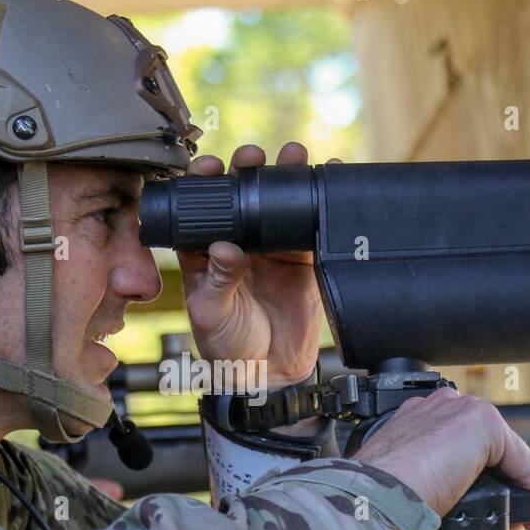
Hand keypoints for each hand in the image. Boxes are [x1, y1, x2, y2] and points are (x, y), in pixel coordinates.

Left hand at [176, 142, 332, 388]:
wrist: (268, 375)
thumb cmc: (227, 346)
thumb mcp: (212, 314)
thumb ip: (218, 280)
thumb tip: (225, 248)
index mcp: (205, 251)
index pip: (201, 207)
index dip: (204, 181)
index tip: (210, 166)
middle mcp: (237, 242)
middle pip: (242, 194)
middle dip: (247, 168)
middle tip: (252, 156)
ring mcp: (270, 248)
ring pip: (277, 202)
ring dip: (285, 175)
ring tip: (292, 154)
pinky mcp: (302, 259)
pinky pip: (311, 224)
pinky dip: (320, 200)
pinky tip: (328, 175)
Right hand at [352, 388, 529, 529]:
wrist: (372, 497)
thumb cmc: (377, 497)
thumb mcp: (405, 482)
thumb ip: (426, 477)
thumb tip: (444, 501)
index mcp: (417, 418)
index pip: (465, 445)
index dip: (480, 480)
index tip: (481, 511)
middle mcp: (441, 406)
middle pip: (493, 449)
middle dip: (504, 485)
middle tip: (504, 520)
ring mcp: (461, 410)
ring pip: (511, 455)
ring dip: (520, 489)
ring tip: (518, 522)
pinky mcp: (483, 423)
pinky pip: (526, 464)